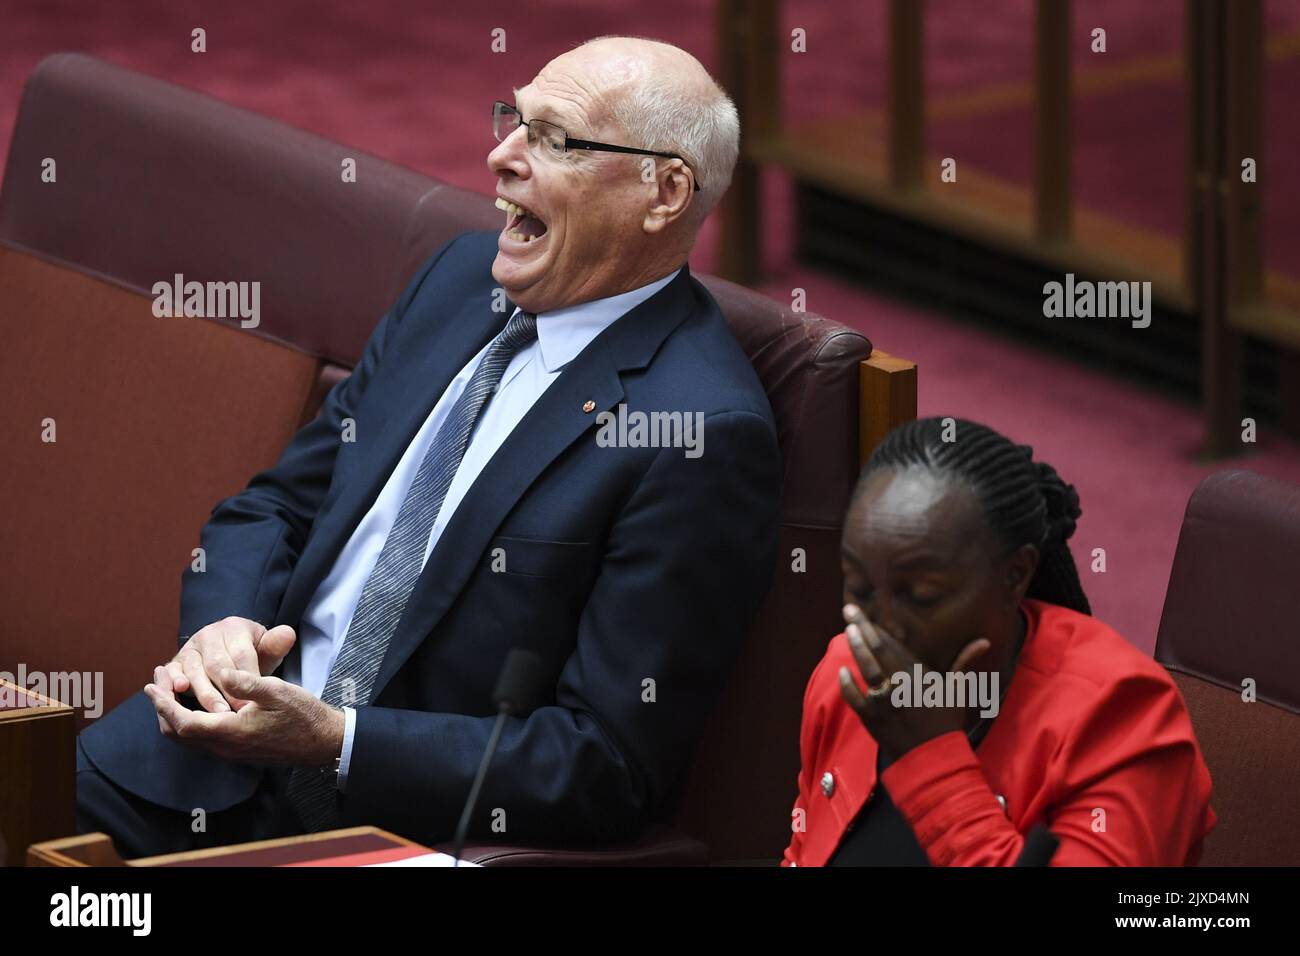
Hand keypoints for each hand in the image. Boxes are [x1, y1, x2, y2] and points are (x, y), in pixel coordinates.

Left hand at [145, 668, 344, 766]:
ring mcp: (230, 752)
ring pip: (187, 739)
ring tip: (171, 691)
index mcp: (231, 732)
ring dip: (174, 715)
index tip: (152, 684)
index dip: (163, 704)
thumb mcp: (278, 691)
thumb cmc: (302, 714)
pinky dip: (188, 722)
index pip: (183, 722)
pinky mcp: (236, 751)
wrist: (321, 742)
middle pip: (178, 734)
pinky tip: (195, 704)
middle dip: (162, 709)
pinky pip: (200, 740)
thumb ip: (248, 682)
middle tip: (157, 683)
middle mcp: (225, 747)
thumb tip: (223, 671)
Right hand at [160, 617, 296, 714]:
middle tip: (237, 712)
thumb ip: (276, 645)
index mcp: (234, 627)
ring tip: (217, 714)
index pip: (241, 653)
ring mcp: (190, 648)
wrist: (230, 658)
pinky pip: (171, 672)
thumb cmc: (254, 657)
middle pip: (216, 663)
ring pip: (194, 670)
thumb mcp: (268, 651)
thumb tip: (288, 634)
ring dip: (204, 693)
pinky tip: (180, 695)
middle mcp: (209, 635)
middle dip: (227, 690)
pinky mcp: (174, 662)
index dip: (248, 677)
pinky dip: (173, 682)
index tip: (256, 699)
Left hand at [837, 604, 989, 758]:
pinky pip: (856, 699)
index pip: (893, 646)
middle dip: (861, 629)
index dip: (875, 628)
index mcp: (919, 676)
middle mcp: (901, 686)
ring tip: (847, 631)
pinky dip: (848, 685)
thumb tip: (985, 641)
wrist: (935, 759)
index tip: (863, 614)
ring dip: (856, 649)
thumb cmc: (947, 722)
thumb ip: (964, 662)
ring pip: (867, 670)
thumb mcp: (957, 690)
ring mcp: (885, 703)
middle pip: (877, 652)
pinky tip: (842, 671)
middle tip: (849, 611)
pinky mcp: (873, 720)